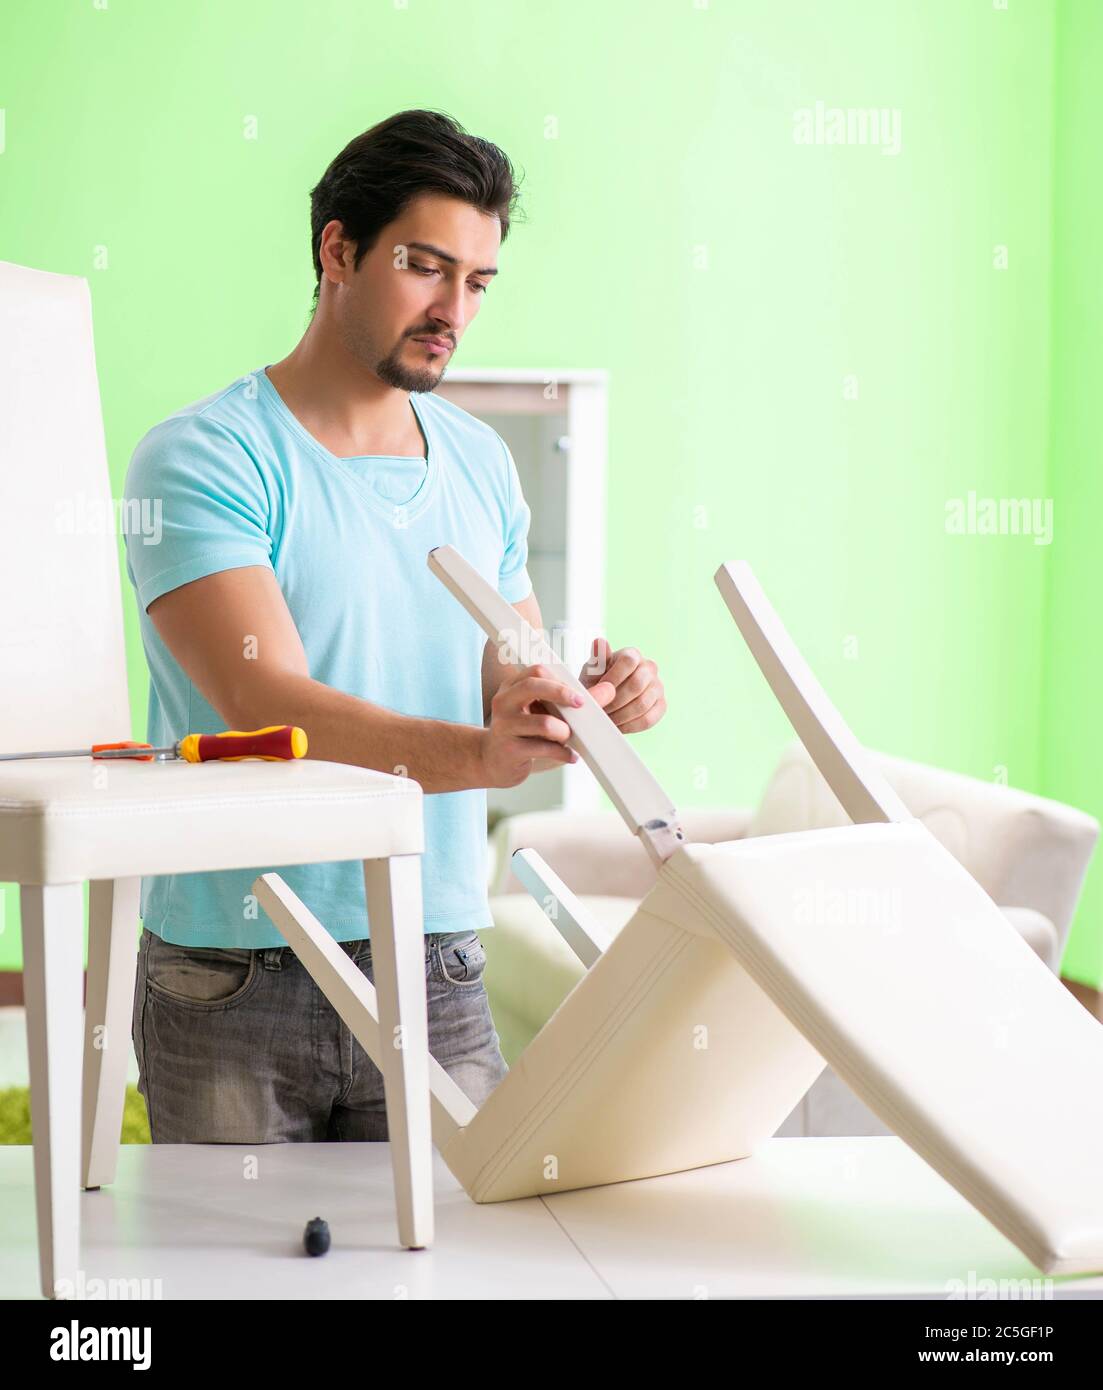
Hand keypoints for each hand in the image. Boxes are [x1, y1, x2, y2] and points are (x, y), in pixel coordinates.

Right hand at [479, 663, 582, 788]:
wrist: (493, 761)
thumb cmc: (524, 733)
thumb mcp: (543, 712)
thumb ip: (572, 700)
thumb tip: (608, 690)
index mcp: (512, 687)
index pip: (536, 671)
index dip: (561, 681)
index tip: (580, 695)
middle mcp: (504, 702)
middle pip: (534, 686)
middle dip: (563, 694)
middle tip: (581, 705)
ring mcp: (505, 726)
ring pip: (545, 723)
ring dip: (565, 732)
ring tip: (569, 738)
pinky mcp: (509, 750)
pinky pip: (544, 749)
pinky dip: (563, 753)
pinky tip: (569, 756)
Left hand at [579, 637, 665, 733]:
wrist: (604, 701)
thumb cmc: (597, 683)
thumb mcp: (592, 671)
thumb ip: (597, 658)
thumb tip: (599, 642)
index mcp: (632, 654)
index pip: (629, 661)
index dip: (613, 678)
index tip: (599, 690)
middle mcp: (649, 667)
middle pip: (637, 685)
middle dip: (615, 700)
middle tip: (601, 710)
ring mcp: (658, 686)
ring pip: (642, 704)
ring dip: (620, 715)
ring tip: (606, 719)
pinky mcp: (661, 705)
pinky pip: (648, 719)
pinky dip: (630, 725)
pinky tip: (618, 725)